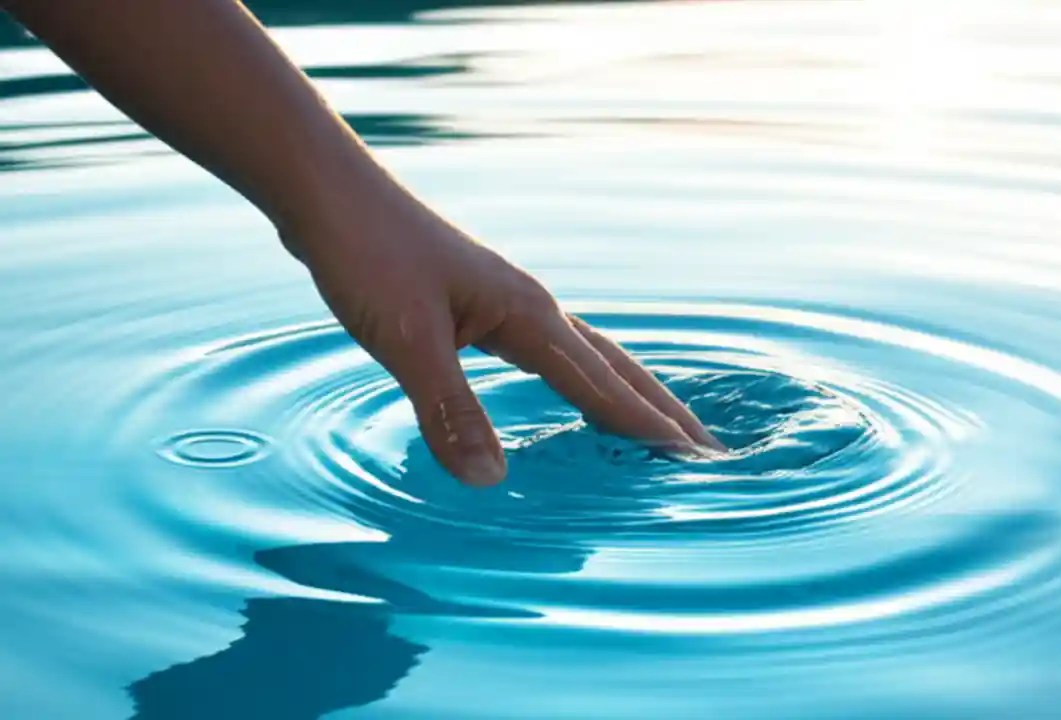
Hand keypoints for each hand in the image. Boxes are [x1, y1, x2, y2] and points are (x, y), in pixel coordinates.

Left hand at [281, 181, 722, 486]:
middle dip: (659, 410)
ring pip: (588, 356)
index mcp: (529, 315)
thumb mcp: (406, 340)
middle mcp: (533, 307)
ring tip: (656, 424)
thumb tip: (491, 481)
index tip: (695, 462)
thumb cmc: (367, 256)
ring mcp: (510, 302)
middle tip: (703, 449)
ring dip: (627, 392)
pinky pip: (553, 352)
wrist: (331, 194)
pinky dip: (582, 379)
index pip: (602, 386)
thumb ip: (450, 410)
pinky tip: (569, 387)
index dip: (646, 427)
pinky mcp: (483, 304)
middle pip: (615, 366)